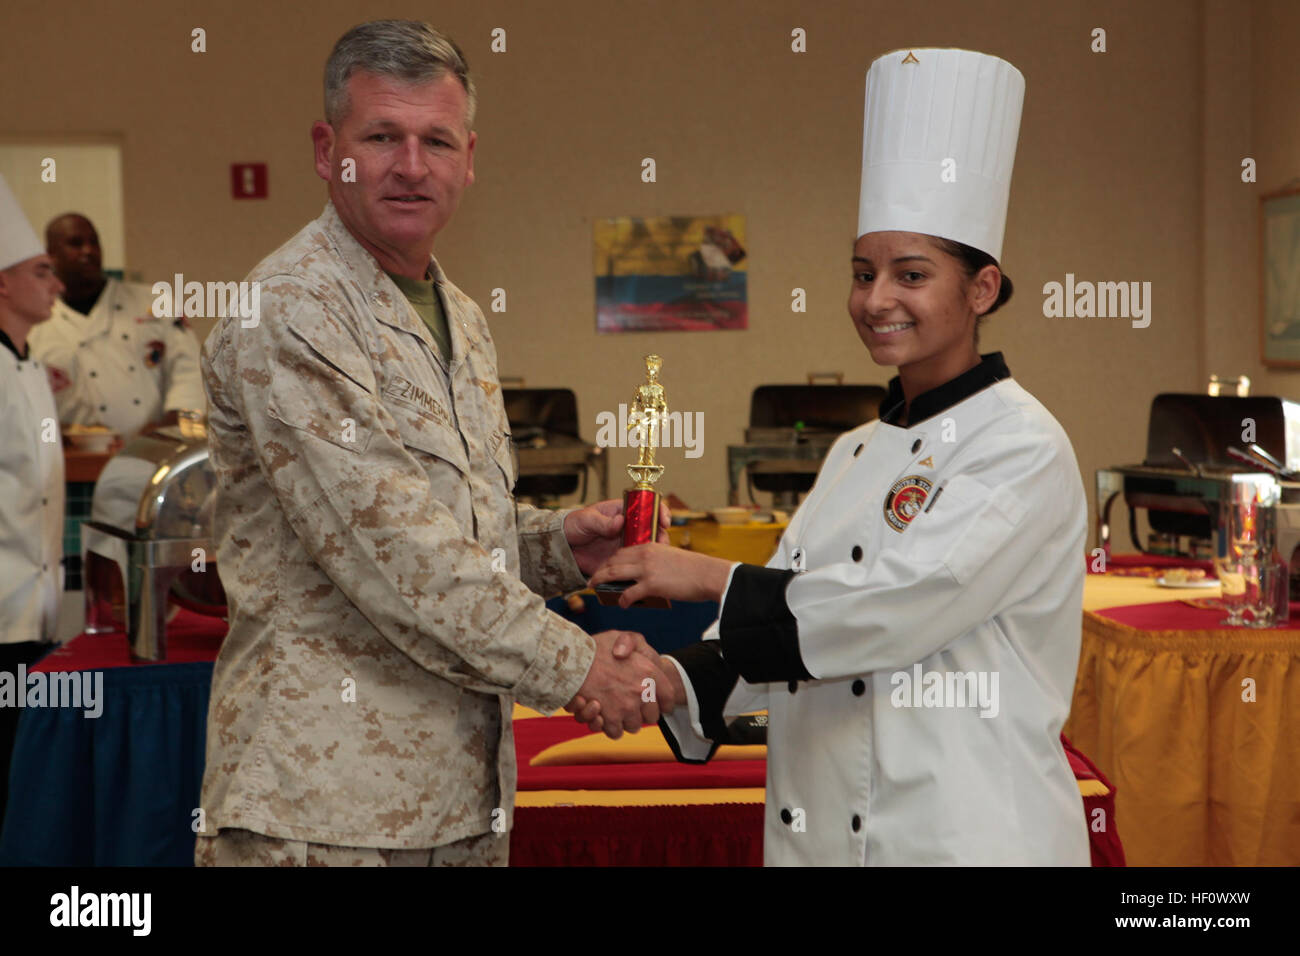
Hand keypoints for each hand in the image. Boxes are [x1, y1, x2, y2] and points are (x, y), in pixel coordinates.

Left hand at [563, 498, 670, 575]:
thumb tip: (619, 522)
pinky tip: (646, 575)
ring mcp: (626, 546)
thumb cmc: (575, 524)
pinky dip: (641, 571)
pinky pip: (634, 566)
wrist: (563, 545)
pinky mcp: (621, 562)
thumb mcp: (587, 519)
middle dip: (662, 537)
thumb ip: (603, 521)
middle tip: (663, 545)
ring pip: (648, 550)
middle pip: (653, 530)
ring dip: (655, 556)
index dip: (660, 512)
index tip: (664, 522)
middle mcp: (629, 529)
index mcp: (624, 512)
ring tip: (658, 562)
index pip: (648, 508)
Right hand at [564, 630, 679, 738]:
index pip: (668, 696)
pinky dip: (610, 727)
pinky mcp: (609, 718)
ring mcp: (626, 706)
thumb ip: (634, 643)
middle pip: (652, 716)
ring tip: (615, 710)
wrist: (570, 658)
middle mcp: (641, 691)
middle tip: (631, 705)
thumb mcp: (620, 636)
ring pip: (634, 726)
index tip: (661, 705)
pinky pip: (616, 732)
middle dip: (642, 714)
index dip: (665, 703)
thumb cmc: (594, 646)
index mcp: (649, 671)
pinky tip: (603, 716)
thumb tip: (633, 660)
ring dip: (625, 721)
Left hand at [587, 543, 732, 607]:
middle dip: (600, 570)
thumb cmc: (694, 569)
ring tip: (594, 588)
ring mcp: (647, 569)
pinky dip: (622, 599)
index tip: (603, 568)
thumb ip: (657, 562)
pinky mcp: (651, 584)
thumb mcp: (671, 558)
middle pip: (613, 560)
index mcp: (650, 546)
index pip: (622, 551)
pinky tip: (621, 605)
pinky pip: (628, 592)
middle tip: (593, 579)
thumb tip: (649, 575)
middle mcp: (645, 555)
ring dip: (601, 580)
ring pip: (614, 573)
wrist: (708, 575)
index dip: (609, 560)